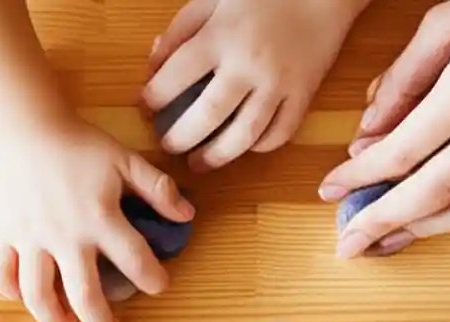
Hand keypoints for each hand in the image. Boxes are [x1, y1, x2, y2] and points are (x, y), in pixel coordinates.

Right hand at [0, 116, 194, 321]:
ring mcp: (30, 238)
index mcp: (99, 218)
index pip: (135, 261)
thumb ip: (157, 188)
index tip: (159, 285)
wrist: (25, 126)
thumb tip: (187, 215)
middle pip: (85, 296)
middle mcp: (65, 236)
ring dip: (55, 319)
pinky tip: (29, 297)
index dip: (153, 279)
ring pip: (38, 295)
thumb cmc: (79, 144)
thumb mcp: (125, 160)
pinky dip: (13, 293)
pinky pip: (2, 274)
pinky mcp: (3, 234)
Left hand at [143, 0, 367, 171]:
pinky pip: (280, 133)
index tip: (146, 107)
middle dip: (180, 139)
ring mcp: (278, 84)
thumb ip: (180, 30)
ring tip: (199, 163)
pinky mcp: (303, 95)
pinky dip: (260, 146)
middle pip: (207, 116)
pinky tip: (243, 146)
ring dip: (216, 156)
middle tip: (168, 146)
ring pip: (244, 136)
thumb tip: (153, 66)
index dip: (153, 97)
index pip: (175, 77)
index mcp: (222, 36)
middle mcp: (248, 65)